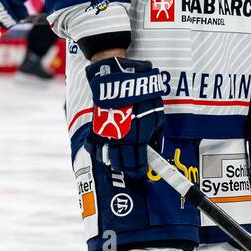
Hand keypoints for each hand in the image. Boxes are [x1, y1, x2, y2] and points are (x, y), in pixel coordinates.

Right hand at [84, 57, 166, 178]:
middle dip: (127, 168)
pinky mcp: (96, 127)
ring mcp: (107, 134)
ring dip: (113, 162)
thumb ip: (156, 133)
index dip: (139, 170)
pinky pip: (93, 146)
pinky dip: (98, 151)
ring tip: (118, 162)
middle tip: (131, 168)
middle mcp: (122, 140)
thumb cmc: (142, 95)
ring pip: (107, 158)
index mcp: (139, 138)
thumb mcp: (157, 114)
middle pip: (122, 164)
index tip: (141, 172)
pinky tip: (103, 151)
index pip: (138, 163)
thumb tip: (157, 146)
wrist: (119, 79)